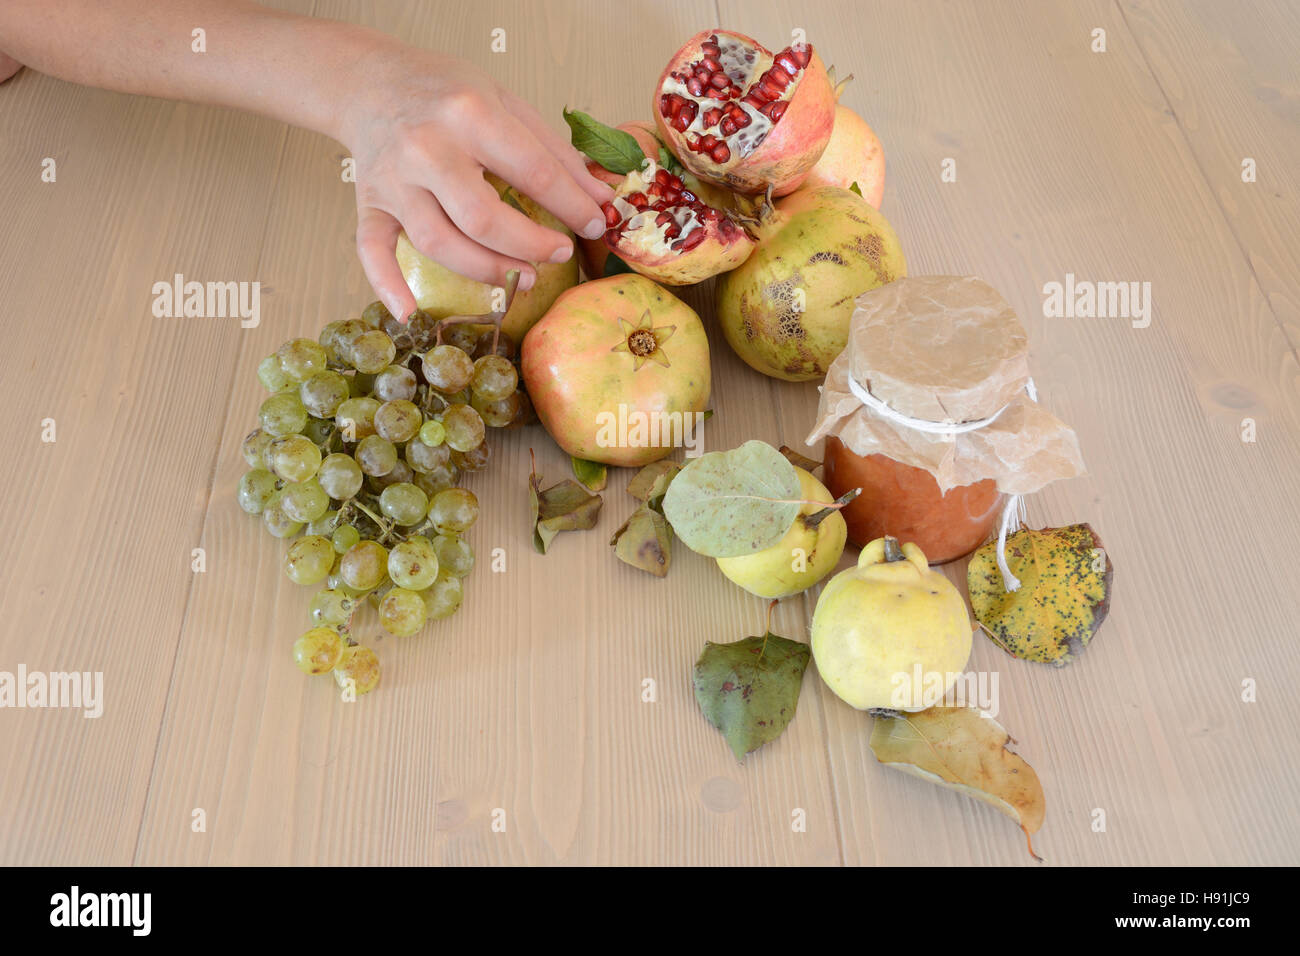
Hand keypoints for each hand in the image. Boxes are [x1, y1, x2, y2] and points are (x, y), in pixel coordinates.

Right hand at [338, 43, 613, 321]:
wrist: (371, 80)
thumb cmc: (446, 92)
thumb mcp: (506, 102)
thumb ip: (554, 152)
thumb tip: (602, 199)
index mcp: (469, 112)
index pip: (532, 170)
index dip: (571, 205)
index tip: (594, 224)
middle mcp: (427, 147)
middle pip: (482, 218)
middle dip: (530, 244)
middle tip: (560, 253)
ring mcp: (394, 180)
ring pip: (437, 242)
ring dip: (485, 270)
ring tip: (522, 277)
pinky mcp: (369, 202)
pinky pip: (371, 249)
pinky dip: (386, 284)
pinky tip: (410, 312)